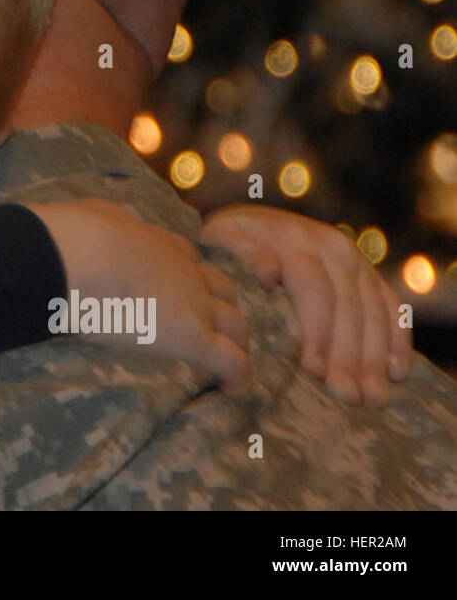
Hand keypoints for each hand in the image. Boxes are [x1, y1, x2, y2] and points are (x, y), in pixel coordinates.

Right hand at [31, 199, 250, 391]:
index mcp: (159, 244)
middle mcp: (185, 272)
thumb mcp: (95, 216)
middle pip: (222, 290)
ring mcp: (196, 305)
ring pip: (235, 323)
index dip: (188, 275)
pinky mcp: (196, 338)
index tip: (178, 288)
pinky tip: (231, 388)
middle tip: (208, 325)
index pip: (186, 258)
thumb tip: (99, 224)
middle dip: (221, 306)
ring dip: (234, 339)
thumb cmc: (79, 238)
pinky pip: (231, 360)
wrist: (88, 257)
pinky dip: (236, 374)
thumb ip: (105, 223)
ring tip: (226, 359)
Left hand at [200, 204, 413, 405]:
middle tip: (347, 396)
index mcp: (293, 239)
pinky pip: (391, 305)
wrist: (251, 223)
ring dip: (376, 357)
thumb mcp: (222, 239)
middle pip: (348, 306)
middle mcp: (330, 246)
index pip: (314, 289)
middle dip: (349, 356)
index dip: (317, 332)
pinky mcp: (367, 273)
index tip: (313, 370)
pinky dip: (397, 339)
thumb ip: (241, 254)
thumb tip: (269, 274)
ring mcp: (354, 259)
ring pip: (374, 311)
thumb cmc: (229, 243)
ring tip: (372, 397)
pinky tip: (397, 372)